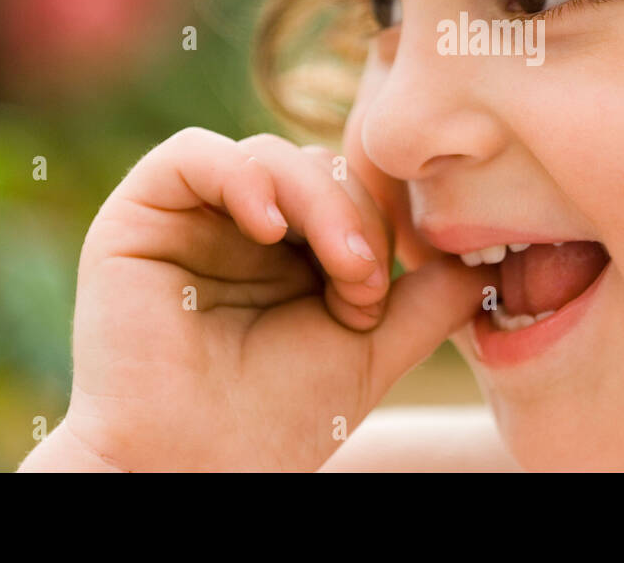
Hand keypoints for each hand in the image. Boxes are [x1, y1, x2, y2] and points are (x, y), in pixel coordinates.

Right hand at [22, 127, 485, 470]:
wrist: (195, 469)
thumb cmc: (277, 420)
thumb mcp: (371, 349)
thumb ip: (426, 300)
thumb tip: (484, 262)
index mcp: (287, 250)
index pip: (347, 187)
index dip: (377, 221)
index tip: (380, 292)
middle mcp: (237, 226)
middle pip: (314, 164)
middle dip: (355, 214)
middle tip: (363, 283)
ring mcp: (189, 218)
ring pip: (269, 154)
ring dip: (318, 201)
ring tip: (337, 268)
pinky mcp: (139, 215)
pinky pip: (194, 154)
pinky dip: (244, 177)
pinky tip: (269, 226)